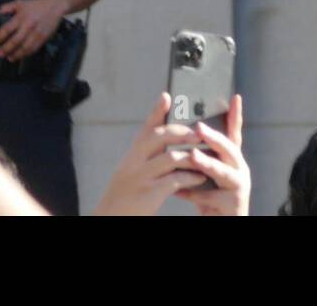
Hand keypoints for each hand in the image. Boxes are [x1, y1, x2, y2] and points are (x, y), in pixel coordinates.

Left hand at [0, 0, 68, 60]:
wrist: (55, 6)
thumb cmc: (36, 5)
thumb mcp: (19, 3)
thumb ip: (6, 8)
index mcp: (21, 17)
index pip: (7, 29)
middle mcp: (28, 26)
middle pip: (15, 40)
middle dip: (6, 49)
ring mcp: (37, 33)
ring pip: (25, 47)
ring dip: (16, 54)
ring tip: (9, 58)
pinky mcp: (44, 37)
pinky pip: (34, 48)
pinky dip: (27, 54)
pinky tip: (22, 56)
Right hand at [93, 93, 206, 215]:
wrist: (110, 219)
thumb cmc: (125, 196)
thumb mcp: (130, 171)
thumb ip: (144, 156)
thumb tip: (164, 141)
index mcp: (131, 156)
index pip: (145, 129)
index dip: (156, 112)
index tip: (167, 96)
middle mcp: (133, 163)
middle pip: (159, 137)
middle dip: (183, 133)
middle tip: (200, 133)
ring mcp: (140, 178)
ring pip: (171, 157)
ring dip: (192, 157)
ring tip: (206, 158)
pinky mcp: (148, 194)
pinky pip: (175, 179)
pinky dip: (191, 177)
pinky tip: (200, 177)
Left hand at [175, 94, 250, 215]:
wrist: (221, 223)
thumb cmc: (212, 198)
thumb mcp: (206, 175)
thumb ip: (199, 157)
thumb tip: (179, 135)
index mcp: (233, 160)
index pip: (235, 134)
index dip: (236, 116)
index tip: (235, 97)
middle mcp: (240, 169)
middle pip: (231, 149)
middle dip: (215, 137)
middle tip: (199, 128)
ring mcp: (239, 186)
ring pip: (224, 172)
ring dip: (207, 164)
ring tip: (193, 156)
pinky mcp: (234, 204)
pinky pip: (212, 197)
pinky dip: (194, 194)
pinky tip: (179, 191)